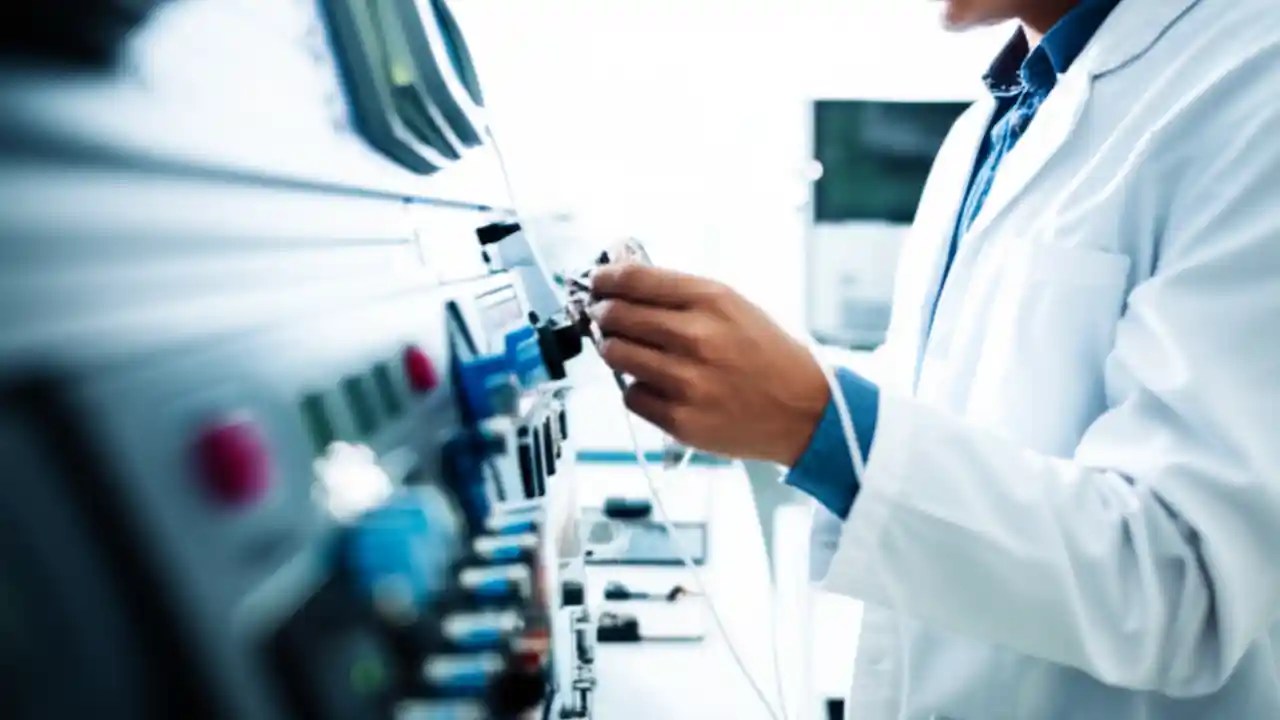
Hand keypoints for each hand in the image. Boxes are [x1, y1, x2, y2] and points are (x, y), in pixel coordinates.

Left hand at [590, 264, 829, 464]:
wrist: (801, 410)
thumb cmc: (766, 355)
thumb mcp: (733, 306)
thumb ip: (681, 295)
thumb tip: (624, 285)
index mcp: (711, 300)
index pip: (635, 280)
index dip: (605, 279)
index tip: (597, 283)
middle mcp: (696, 337)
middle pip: (617, 316)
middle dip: (602, 314)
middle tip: (602, 317)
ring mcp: (686, 381)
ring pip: (616, 355)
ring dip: (613, 349)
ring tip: (627, 349)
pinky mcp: (680, 419)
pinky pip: (631, 395)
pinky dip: (636, 388)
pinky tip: (656, 384)